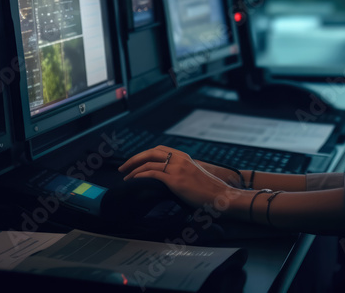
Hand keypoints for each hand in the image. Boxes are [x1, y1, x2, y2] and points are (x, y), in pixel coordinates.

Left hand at [117, 146, 243, 209]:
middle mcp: (180, 159)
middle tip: (123, 167)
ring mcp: (178, 168)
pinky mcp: (175, 179)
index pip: (160, 149)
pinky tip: (134, 180)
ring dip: (133, 169)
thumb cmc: (209, 190)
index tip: (136, 161)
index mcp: (185, 157)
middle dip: (134, 159)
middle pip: (151, 152)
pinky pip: (152, 173)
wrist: (220, 196)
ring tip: (125, 177)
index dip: (145, 154)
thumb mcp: (195, 176)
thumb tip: (169, 180)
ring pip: (149, 162)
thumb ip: (182, 173)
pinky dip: (140, 175)